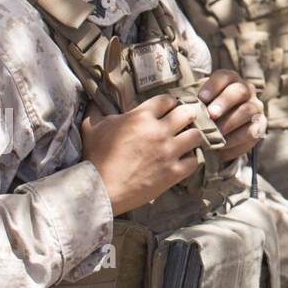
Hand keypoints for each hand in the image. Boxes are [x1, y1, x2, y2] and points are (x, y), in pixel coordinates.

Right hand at [81, 95, 203, 215]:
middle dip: (187, 115)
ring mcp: (168, 152)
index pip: (167, 100)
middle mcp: (159, 131)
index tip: (167, 109)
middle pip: (188, 113)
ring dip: (192, 137)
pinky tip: (184, 160)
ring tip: (186, 140)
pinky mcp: (173, 172)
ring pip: (196, 135)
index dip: (169, 103)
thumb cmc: (94, 157)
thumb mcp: (92, 127)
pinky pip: (194, 161)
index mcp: (141, 117)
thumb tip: (94, 98)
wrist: (98, 189)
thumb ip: (97, 110)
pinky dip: (190, 160)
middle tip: (183, 121)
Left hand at [198, 69, 266, 161]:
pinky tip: (223, 146)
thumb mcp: (199, 105)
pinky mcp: (259, 126)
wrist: (222, 132)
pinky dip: (237, 140)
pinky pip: (252, 131)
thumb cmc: (206, 115)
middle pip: (240, 91)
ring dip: (231, 122)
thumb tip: (180, 108)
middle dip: (224, 102)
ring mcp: (255, 108)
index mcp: (230, 81)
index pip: (225, 77)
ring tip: (216, 133)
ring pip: (248, 111)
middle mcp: (246, 91)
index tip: (200, 98)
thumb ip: (195, 104)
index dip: (213, 86)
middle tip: (210, 115)